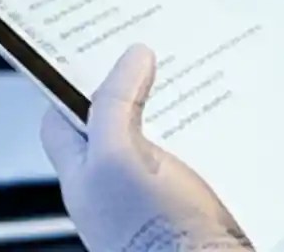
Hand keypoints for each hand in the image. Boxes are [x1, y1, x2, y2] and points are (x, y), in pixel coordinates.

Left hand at [40, 44, 252, 251]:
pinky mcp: (191, 202)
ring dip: (176, 110)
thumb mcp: (120, 157)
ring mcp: (151, 195)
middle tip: (154, 56)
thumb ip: (115, 105)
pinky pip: (194, 156)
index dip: (72, 83)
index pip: (61, 117)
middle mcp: (111, 184)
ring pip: (159, 136)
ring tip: (195, 78)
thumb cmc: (154, 239)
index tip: (94, 51)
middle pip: (114, 121)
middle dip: (134, 89)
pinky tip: (222, 120)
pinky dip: (206, 134)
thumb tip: (131, 57)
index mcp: (82, 173)